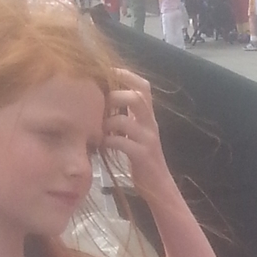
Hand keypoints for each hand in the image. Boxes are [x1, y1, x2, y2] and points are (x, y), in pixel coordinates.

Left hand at [103, 69, 170, 195]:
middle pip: (136, 97)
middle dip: (114, 96)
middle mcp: (151, 124)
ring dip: (107, 122)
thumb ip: (126, 116)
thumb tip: (103, 99)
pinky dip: (108, 141)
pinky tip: (102, 145)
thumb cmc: (142, 158)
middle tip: (100, 105)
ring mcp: (148, 140)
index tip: (107, 71)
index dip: (126, 75)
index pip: (143, 86)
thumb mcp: (137, 132)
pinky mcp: (143, 156)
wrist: (158, 185)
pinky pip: (122, 143)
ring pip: (126, 120)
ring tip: (98, 129)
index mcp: (148, 116)